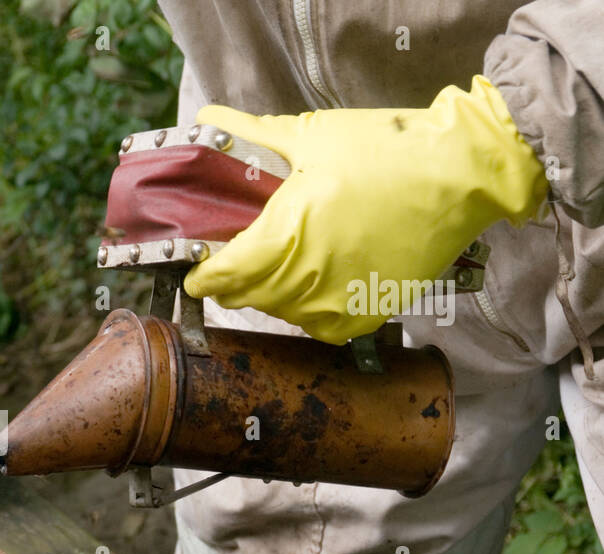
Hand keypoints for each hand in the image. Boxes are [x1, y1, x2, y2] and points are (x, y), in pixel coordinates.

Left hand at [184, 77, 545, 343]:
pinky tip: (314, 283)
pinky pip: (318, 326)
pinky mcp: (367, 314)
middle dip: (233, 282)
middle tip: (234, 262)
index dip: (204, 276)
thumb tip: (210, 121)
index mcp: (287, 234)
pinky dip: (307, 309)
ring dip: (269, 294)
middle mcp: (308, 278)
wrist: (463, 174)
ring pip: (280, 312)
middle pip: (247, 296)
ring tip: (280, 265)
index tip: (196, 272)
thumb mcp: (313, 135)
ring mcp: (338, 303)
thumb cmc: (390, 151)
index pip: (224, 275)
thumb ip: (253, 136)